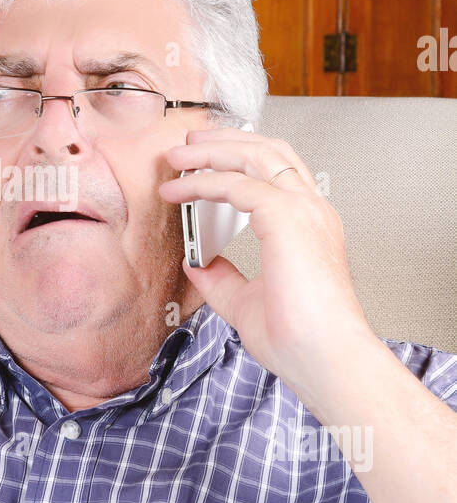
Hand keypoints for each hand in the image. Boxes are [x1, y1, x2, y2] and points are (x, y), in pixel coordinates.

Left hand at [158, 127, 375, 394]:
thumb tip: (196, 264)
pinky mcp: (287, 217)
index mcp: (310, 226)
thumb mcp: (245, 302)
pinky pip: (237, 184)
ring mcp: (303, 210)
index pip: (277, 172)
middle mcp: (312, 210)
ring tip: (177, 157)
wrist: (324, 361)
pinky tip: (181, 192)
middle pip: (269, 150)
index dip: (238, 160)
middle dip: (225, 141)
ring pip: (255, 154)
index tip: (202, 165)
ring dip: (211, 151)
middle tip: (187, 146)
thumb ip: (222, 278)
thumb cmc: (299, 341)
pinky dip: (205, 182)